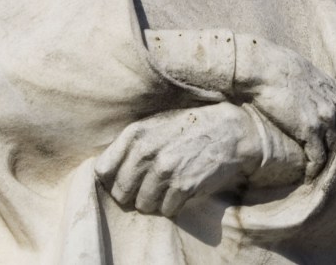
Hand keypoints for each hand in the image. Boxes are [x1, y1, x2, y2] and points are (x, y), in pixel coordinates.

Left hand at [96, 103, 266, 216]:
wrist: (232, 130)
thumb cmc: (190, 128)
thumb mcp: (156, 125)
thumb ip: (130, 145)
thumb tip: (105, 174)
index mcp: (135, 133)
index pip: (103, 170)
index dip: (114, 179)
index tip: (128, 178)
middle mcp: (146, 150)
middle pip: (121, 192)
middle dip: (135, 194)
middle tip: (152, 185)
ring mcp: (165, 169)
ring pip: (143, 205)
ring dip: (156, 201)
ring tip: (170, 186)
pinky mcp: (183, 186)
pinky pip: (166, 210)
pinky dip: (174, 205)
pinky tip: (184, 189)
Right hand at [234, 38, 335, 180]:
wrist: (263, 67)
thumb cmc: (276, 66)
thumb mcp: (304, 72)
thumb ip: (312, 87)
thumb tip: (304, 93)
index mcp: (334, 90)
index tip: (329, 145)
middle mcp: (335, 104)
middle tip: (329, 167)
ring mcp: (325, 117)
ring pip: (333, 149)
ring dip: (327, 163)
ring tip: (319, 175)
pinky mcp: (311, 129)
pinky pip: (318, 157)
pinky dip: (314, 169)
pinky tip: (309, 176)